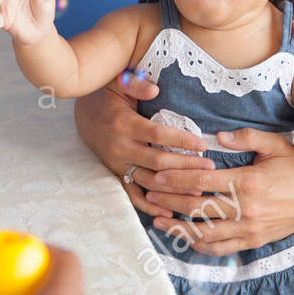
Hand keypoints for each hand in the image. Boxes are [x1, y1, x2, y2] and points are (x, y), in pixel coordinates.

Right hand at [72, 69, 215, 219]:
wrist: (83, 114)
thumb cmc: (107, 95)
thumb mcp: (119, 82)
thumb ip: (136, 84)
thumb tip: (155, 90)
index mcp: (124, 124)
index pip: (157, 135)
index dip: (180, 141)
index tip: (203, 144)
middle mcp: (119, 147)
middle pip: (157, 162)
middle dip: (185, 166)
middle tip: (210, 167)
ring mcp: (117, 164)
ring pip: (149, 182)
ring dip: (174, 188)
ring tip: (199, 190)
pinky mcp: (116, 173)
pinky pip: (133, 194)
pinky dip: (149, 206)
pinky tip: (169, 212)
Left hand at [138, 128, 293, 254]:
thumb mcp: (275, 145)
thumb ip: (246, 137)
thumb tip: (218, 136)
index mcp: (248, 183)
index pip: (202, 182)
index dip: (176, 180)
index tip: (157, 176)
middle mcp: (245, 209)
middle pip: (197, 208)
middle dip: (168, 202)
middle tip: (148, 195)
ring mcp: (248, 229)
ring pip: (204, 233)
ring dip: (177, 227)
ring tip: (157, 220)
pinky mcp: (251, 242)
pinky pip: (219, 248)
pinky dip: (198, 245)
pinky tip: (184, 237)